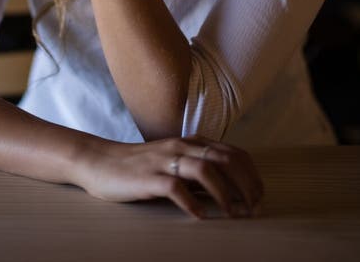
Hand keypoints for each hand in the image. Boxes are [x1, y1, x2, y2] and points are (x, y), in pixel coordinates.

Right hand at [75, 135, 263, 219]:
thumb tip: (230, 189)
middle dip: (246, 185)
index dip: (252, 174)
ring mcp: (164, 160)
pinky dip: (192, 202)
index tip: (260, 196)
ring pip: (205, 169)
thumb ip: (198, 172)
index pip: (232, 152)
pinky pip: (175, 187)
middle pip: (225, 158)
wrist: (99, 162)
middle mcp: (180, 146)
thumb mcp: (173, 163)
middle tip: (254, 208)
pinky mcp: (147, 177)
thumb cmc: (139, 167)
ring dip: (225, 193)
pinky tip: (200, 216)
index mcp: (190, 142)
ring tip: (233, 214)